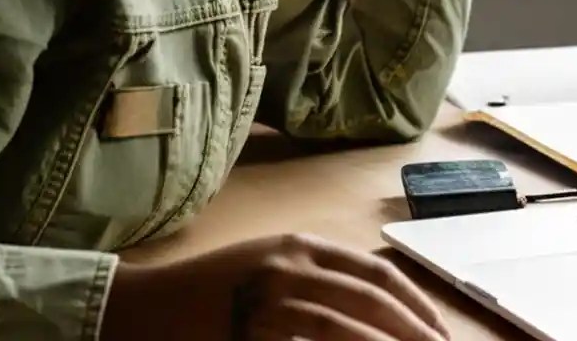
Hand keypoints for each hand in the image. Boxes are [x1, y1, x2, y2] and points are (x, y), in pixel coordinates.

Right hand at [102, 234, 449, 339]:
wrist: (137, 306)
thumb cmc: (207, 292)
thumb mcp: (269, 270)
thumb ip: (318, 281)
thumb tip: (377, 310)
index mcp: (301, 246)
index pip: (377, 273)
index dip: (415, 301)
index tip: (438, 328)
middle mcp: (290, 265)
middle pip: (371, 297)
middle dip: (414, 326)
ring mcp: (267, 298)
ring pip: (344, 324)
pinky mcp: (247, 329)